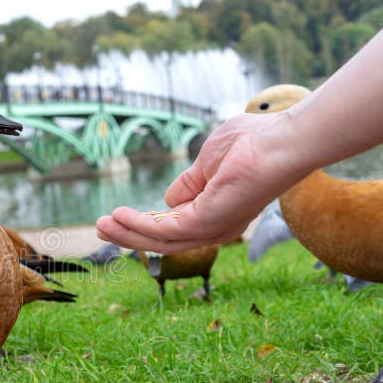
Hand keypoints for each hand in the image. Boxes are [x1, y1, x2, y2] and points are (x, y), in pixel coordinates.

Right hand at [96, 112, 303, 253]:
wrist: (280, 141)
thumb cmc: (253, 142)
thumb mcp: (209, 161)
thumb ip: (190, 182)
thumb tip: (169, 199)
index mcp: (219, 213)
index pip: (176, 228)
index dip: (145, 225)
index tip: (118, 217)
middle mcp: (216, 228)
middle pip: (164, 241)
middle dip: (129, 235)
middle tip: (101, 228)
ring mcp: (213, 228)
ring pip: (160, 241)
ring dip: (128, 233)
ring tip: (102, 225)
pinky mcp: (207, 223)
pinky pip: (164, 230)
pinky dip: (138, 225)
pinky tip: (118, 216)